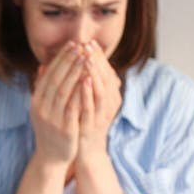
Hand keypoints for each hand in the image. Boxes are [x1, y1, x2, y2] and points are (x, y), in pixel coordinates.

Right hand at [31, 41, 86, 167]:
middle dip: (68, 62)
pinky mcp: (65, 129)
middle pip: (56, 81)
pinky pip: (73, 107)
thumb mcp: (43, 108)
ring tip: (86, 58)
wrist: (51, 156)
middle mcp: (42, 109)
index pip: (48, 76)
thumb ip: (42, 88)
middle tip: (80, 46)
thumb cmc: (50, 129)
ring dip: (75, 73)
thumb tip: (42, 66)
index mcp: (36, 102)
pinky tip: (88, 80)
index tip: (71, 45)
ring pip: (64, 92)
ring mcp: (52, 119)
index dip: (60, 60)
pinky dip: (80, 93)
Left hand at [78, 40, 121, 161]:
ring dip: (95, 73)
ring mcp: (102, 115)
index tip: (89, 42)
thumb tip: (84, 63)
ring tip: (87, 57)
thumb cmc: (85, 122)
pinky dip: (88, 92)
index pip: (105, 72)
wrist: (85, 151)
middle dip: (97, 60)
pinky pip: (92, 106)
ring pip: (101, 90)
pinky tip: (84, 80)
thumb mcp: (87, 101)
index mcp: (109, 97)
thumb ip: (88, 84)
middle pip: (105, 78)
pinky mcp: (93, 125)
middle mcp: (109, 104)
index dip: (98, 57)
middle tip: (89, 44)